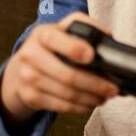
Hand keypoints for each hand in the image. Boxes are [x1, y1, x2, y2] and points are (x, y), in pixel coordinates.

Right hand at [1, 12, 119, 121]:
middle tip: (112, 88)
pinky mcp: (29, 96)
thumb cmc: (54, 45)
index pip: (56, 40)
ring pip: (67, 93)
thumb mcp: (66, 29)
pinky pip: (60, 106)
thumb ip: (87, 28)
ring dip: (90, 98)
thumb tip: (109, 39)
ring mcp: (27, 77)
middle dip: (96, 84)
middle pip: (67, 74)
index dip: (75, 49)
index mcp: (43, 34)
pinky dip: (80, 107)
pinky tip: (90, 104)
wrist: (23, 64)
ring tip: (105, 97)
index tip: (92, 56)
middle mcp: (31, 54)